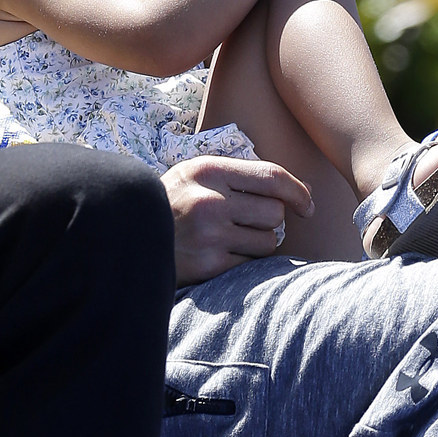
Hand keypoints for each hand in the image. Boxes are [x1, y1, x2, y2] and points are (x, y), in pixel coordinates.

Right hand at [161, 156, 312, 285]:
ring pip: (268, 242)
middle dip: (271, 221)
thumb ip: (247, 177)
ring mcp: (210, 235)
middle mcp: (211, 200)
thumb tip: (305, 189)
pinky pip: (251, 266)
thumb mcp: (200, 175)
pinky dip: (245, 263)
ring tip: (233, 239)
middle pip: (274, 213)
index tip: (307, 205)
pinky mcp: (209, 266)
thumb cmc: (174, 202)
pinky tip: (223, 255)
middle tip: (249, 223)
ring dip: (260, 243)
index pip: (272, 176)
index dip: (298, 191)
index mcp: (209, 170)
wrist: (130, 234)